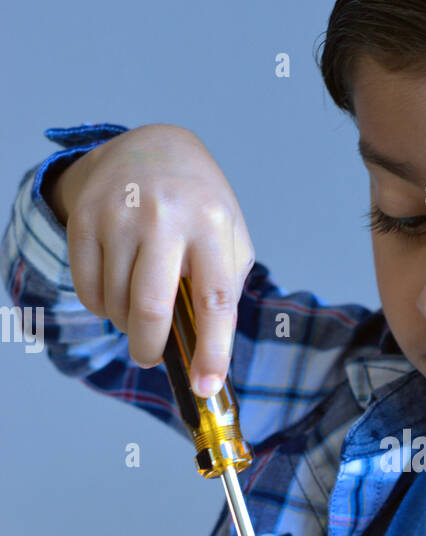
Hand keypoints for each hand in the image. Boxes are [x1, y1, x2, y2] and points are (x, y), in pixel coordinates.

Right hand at [58, 124, 255, 395]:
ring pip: (116, 304)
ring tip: (140, 310)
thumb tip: (205, 356)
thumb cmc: (199, 206)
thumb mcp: (229, 237)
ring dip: (127, 325)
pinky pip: (88, 289)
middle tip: (151, 358)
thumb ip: (223, 289)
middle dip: (150, 349)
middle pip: (151, 309)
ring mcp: (120, 215)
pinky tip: (117, 291)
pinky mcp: (86, 218)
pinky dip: (102, 306)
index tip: (205, 387)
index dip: (212, 352)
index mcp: (212, 224)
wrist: (153, 148)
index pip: (215, 301)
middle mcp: (165, 216)